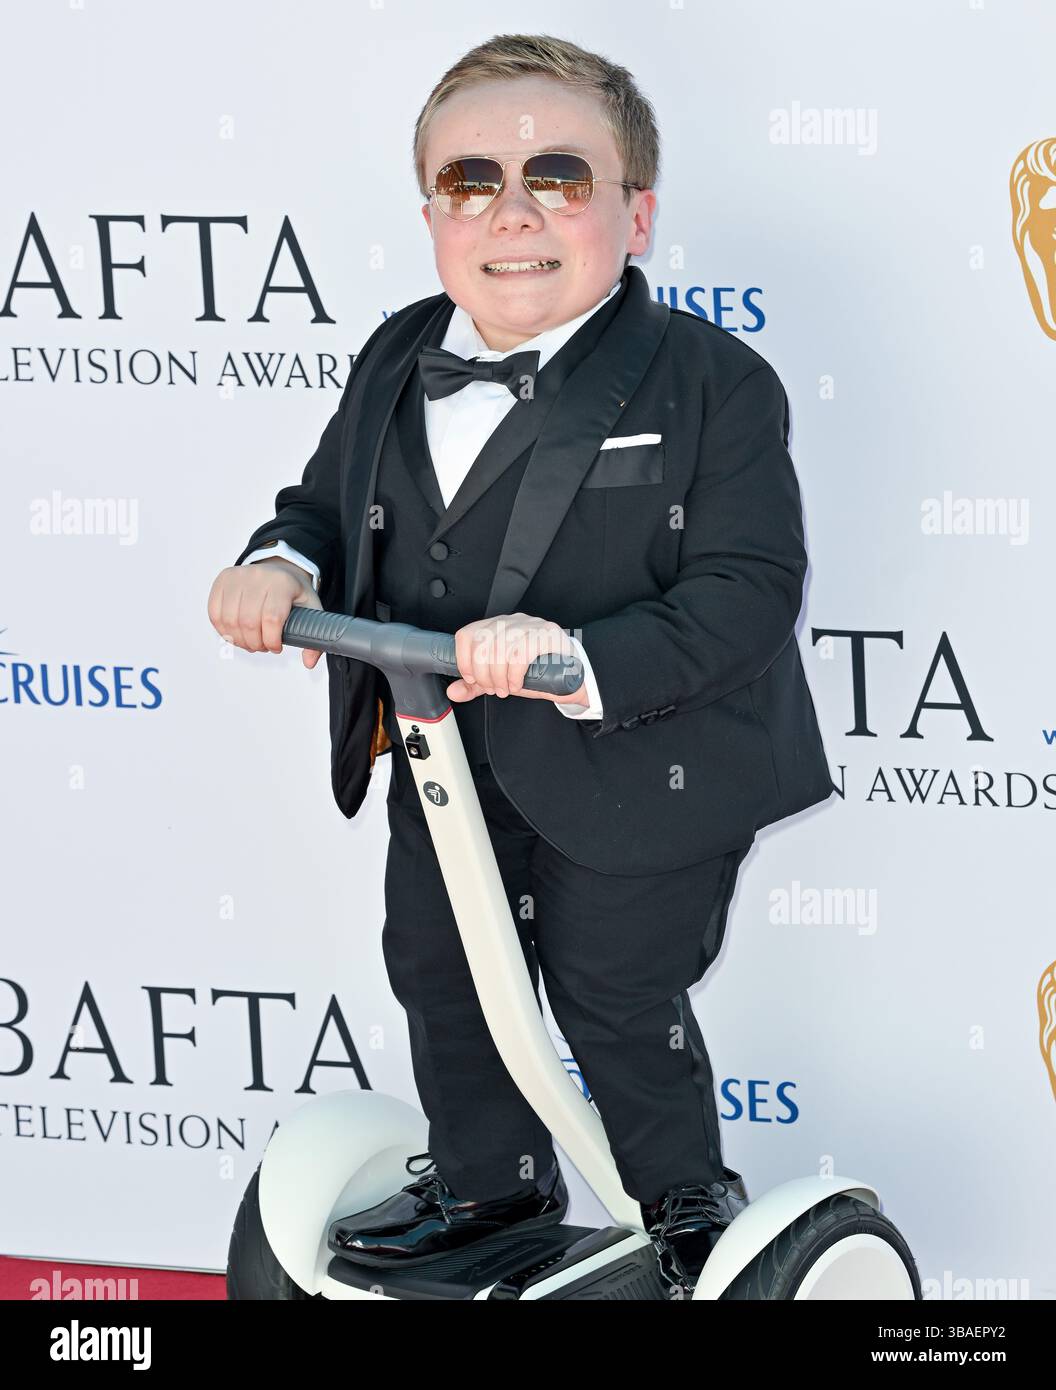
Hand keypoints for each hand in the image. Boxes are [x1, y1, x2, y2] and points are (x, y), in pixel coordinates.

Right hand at [207, 557, 324, 668]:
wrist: (278, 569)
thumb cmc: (293, 593)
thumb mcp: (311, 609)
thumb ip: (314, 637)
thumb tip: (309, 662)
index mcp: (282, 583)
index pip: (272, 619)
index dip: (272, 641)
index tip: (276, 647)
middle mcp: (258, 576)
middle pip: (249, 622)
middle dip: (255, 644)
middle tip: (262, 646)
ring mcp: (237, 577)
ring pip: (230, 621)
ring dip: (239, 640)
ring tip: (250, 642)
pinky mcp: (222, 581)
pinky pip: (215, 614)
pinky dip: (224, 631)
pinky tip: (236, 634)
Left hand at [447, 613, 588, 706]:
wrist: (573, 675)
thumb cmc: (537, 672)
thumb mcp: (501, 679)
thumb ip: (477, 685)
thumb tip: (453, 692)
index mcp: (496, 627)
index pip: (468, 633)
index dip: (464, 659)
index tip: (472, 678)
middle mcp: (512, 621)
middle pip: (482, 642)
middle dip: (483, 672)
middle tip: (492, 688)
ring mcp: (531, 625)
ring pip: (500, 647)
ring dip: (498, 676)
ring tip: (505, 689)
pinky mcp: (548, 634)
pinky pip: (521, 652)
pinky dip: (514, 674)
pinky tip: (517, 684)